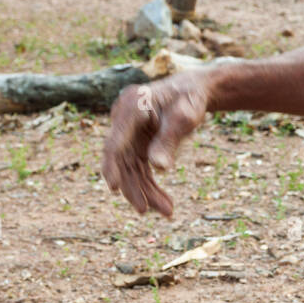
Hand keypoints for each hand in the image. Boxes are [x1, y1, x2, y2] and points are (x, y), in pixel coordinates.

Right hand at [101, 71, 209, 216]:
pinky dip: (149, 186)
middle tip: (146, 211)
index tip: (114, 187)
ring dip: (145, 191)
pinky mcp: (135, 144)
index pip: (116, 141)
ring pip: (130, 168)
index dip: (112, 165)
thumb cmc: (189, 99)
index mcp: (132, 106)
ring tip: (166, 211)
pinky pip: (139, 168)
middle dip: (134, 187)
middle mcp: (123, 119)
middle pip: (122, 160)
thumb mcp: (185, 117)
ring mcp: (127, 133)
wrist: (191, 91)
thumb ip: (170, 139)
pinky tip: (163, 203)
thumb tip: (159, 168)